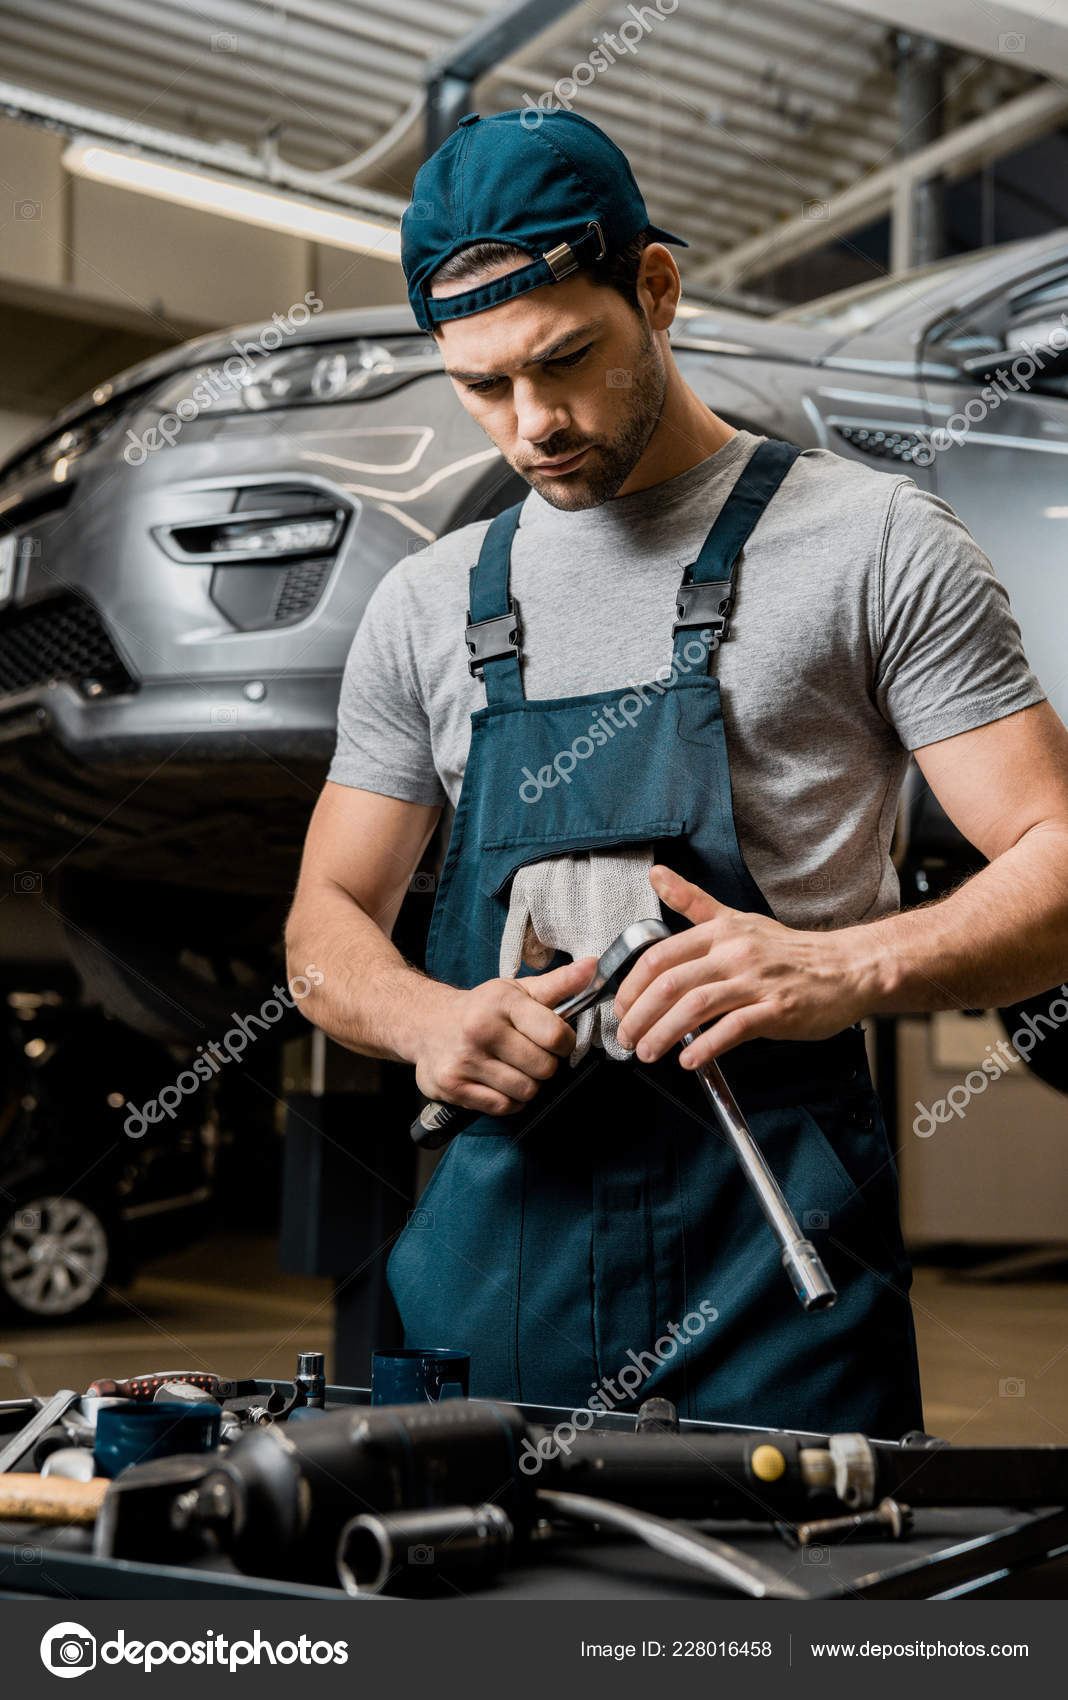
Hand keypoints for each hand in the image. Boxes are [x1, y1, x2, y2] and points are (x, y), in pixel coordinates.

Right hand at [415, 955, 596, 1116]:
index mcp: (501, 1001)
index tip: (555, 1041)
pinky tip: (500, 1083)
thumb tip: (594, 966)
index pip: (555, 1035)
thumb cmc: (481, 1009)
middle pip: (544, 1068)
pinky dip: (510, 1100)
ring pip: (526, 1091)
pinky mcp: (453, 1085)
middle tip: (530, 1055)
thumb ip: (559, 984)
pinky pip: (503, 1106)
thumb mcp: (517, 990)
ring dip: (527, 1085)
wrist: (425, 1024)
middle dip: (545, 1066)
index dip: (564, 1043)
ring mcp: (464, 1059)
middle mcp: (480, 1029)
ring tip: (513, 1069)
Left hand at [613, 866, 869, 1066]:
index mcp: (720, 932)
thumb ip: (692, 901)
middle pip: (671, 983)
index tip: (622, 1008)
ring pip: (697, 1006)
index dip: (632, 985)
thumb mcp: (736, 918)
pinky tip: (689, 1059)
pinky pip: (734, 1028)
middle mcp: (735, 952)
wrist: (845, 968)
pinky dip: (706, 1046)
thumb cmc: (787, 950)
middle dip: (640, 1015)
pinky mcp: (778, 1010)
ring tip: (648, 1052)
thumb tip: (655, 874)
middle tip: (627, 1037)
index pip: (660, 956)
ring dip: (664, 1034)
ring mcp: (757, 981)